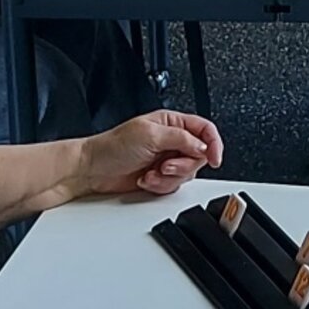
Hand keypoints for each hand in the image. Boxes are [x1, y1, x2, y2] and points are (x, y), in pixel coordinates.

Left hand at [72, 110, 223, 198]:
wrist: (93, 169)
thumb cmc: (113, 146)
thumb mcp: (151, 135)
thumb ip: (181, 139)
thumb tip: (203, 147)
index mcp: (171, 122)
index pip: (205, 130)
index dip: (214, 144)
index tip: (214, 159)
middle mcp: (172, 140)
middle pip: (199, 156)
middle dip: (183, 165)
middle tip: (166, 165)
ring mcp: (166, 160)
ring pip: (187, 173)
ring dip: (169, 178)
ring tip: (151, 172)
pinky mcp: (160, 177)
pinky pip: (173, 186)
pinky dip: (160, 186)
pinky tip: (145, 179)